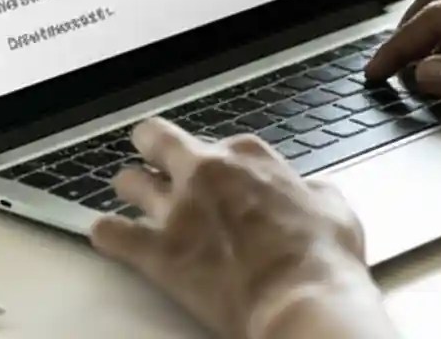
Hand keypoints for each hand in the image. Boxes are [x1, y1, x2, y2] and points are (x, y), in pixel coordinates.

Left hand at [90, 120, 395, 338]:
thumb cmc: (323, 257)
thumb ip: (310, 190)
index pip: (218, 144)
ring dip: (130, 189)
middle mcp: (206, 173)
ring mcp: (177, 210)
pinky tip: (109, 237)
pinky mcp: (156, 252)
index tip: (220, 177)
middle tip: (153, 158)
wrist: (301, 300)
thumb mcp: (333, 205)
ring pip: (127, 181)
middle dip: (152, 147)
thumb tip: (307, 193)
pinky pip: (109, 234)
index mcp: (249, 156)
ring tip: (132, 200)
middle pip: (157, 140)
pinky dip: (107, 235)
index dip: (218, 162)